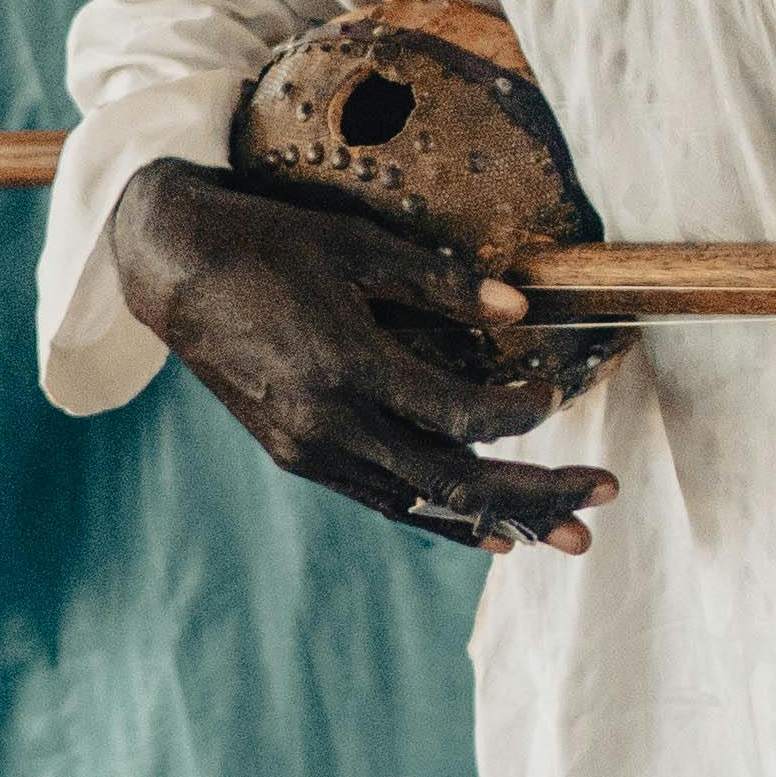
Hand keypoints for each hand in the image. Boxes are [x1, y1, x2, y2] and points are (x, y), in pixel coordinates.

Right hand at [113, 157, 615, 555]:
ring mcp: (311, 450)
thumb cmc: (270, 242)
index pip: (457, 416)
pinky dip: (439, 517)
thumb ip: (439, 282)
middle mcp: (329, 425)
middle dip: (535, 495)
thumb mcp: (356, 245)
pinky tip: (487, 534)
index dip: (518, 416)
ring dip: (498, 518)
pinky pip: (384, 499)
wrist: (174, 271)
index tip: (556, 400)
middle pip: (452, 482)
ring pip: (421, 505)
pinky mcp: (298, 456)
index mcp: (347, 367)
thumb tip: (518, 310)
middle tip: (601, 498)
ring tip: (563, 531)